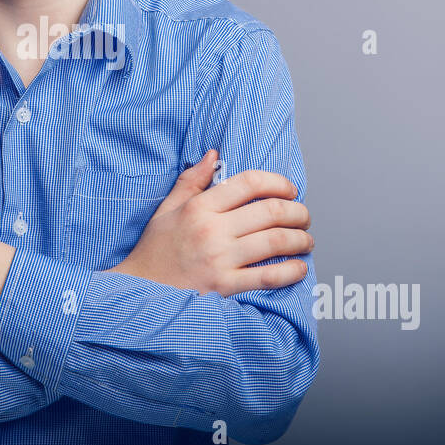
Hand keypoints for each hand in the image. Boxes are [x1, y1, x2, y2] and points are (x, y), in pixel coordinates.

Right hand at [108, 149, 312, 296]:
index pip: (249, 183)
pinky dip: (291, 271)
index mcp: (199, 207)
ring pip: (276, 241)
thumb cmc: (155, 249)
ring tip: (305, 240)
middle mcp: (212, 230)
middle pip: (271, 211)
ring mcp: (220, 259)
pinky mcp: (225, 287)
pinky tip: (299, 268)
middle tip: (304, 217)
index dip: (278, 182)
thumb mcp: (167, 208)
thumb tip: (214, 155)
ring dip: (300, 239)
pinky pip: (268, 276)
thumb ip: (191, 180)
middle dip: (298, 212)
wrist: (139, 289)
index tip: (290, 189)